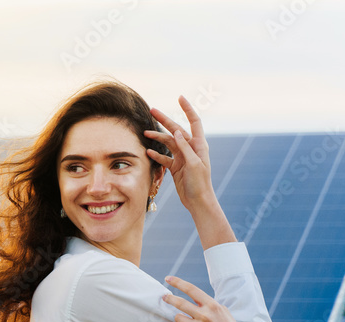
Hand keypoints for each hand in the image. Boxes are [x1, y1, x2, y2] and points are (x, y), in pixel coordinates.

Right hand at [144, 96, 217, 211]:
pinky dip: (156, 154)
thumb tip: (177, 131)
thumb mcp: (193, 164)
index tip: (179, 98)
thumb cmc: (199, 183)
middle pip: (176, 130)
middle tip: (152, 110)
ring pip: (168, 143)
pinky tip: (148, 151)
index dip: (187, 109)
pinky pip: (164, 157)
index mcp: (199, 145)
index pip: (193, 121)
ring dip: (157, 138)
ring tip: (144, 134)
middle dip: (164, 120)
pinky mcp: (176, 167)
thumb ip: (185, 148)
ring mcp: (182, 157)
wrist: (198, 200)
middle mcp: (191, 148)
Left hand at [161, 274, 255, 321]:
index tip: (168, 279)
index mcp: (213, 306)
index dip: (178, 283)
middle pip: (180, 303)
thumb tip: (193, 299)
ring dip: (181, 318)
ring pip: (179, 318)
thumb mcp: (223, 313)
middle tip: (164, 297)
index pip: (192, 290)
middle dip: (170, 299)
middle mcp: (205, 316)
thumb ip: (209, 306)